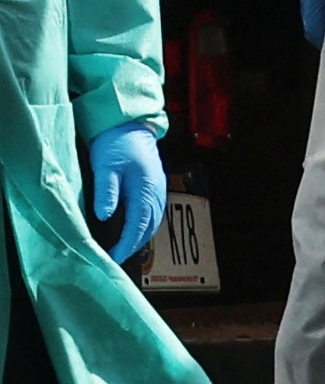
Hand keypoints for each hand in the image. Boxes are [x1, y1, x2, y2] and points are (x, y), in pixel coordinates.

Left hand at [89, 121, 166, 263]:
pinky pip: (155, 212)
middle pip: (150, 225)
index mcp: (146, 187)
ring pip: (155, 220)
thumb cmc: (116, 143)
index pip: (139, 223)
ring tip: (124, 249)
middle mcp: (157, 190)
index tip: (113, 257)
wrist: (130, 125)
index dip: (127, 243)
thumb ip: (107, 191)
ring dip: (142, 236)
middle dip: (135, 244)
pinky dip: (145, 225)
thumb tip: (105, 216)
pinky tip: (135, 230)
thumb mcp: (106, 166)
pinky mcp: (155, 185)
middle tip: (116, 259)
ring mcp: (159, 188)